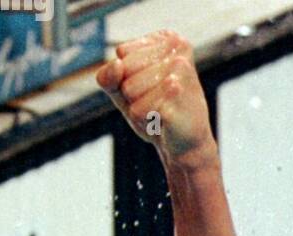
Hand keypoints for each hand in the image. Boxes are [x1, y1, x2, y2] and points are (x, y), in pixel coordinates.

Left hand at [97, 31, 217, 171]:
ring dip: (138, 109)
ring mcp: (180, 67)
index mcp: (167, 38)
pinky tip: (164, 120)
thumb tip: (116, 64)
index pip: (121, 55)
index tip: (147, 87)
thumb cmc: (154, 110)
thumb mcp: (123, 91)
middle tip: (154, 101)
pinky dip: (145, 121)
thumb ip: (108, 77)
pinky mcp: (179, 92)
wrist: (183, 141)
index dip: (125, 79)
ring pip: (129, 90)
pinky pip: (137, 110)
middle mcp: (177, 46)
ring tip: (159, 109)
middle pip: (123, 70)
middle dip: (131, 94)